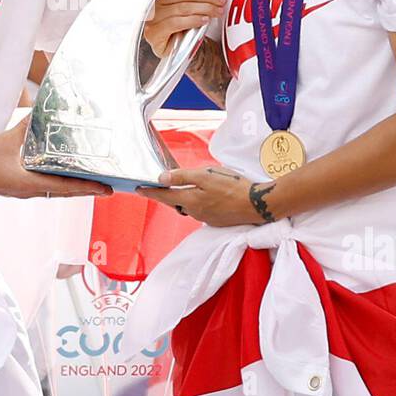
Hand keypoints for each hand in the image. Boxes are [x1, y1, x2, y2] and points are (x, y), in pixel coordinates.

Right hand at [0, 116, 112, 200]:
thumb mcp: (7, 140)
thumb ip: (27, 127)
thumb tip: (41, 112)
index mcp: (30, 184)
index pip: (66, 187)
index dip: (87, 188)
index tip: (106, 188)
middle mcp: (31, 191)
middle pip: (65, 192)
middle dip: (86, 188)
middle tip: (107, 185)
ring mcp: (25, 191)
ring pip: (56, 190)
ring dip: (74, 186)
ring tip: (91, 179)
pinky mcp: (19, 187)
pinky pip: (45, 186)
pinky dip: (59, 181)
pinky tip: (62, 172)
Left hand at [136, 164, 264, 226]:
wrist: (257, 204)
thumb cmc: (232, 187)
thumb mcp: (206, 175)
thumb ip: (182, 177)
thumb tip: (161, 179)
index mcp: (190, 200)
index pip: (164, 196)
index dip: (150, 192)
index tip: (138, 189)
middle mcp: (194, 212)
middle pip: (175, 202)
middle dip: (166, 194)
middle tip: (159, 186)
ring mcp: (206, 217)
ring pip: (188, 206)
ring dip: (183, 197)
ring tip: (184, 186)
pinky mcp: (216, 219)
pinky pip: (200, 209)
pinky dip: (197, 201)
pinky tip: (205, 194)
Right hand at [143, 0, 224, 57]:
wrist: (176, 49)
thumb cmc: (183, 24)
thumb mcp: (189, 4)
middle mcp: (153, 1)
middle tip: (221, 0)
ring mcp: (152, 17)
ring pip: (182, 7)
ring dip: (204, 8)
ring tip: (217, 11)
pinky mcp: (154, 32)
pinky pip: (176, 22)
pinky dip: (193, 20)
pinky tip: (205, 21)